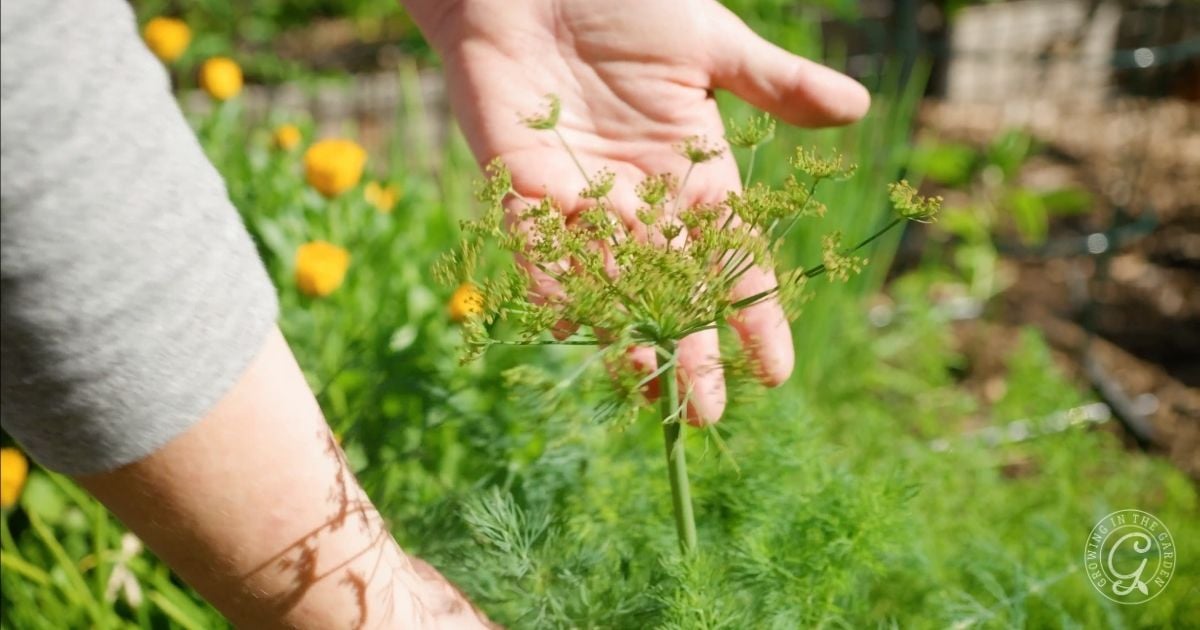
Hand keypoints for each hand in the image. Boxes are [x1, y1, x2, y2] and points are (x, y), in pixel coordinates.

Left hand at [410, 0, 868, 422]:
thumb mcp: (709, 41)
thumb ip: (773, 83)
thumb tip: (856, 108)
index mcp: (696, 173)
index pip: (734, 260)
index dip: (754, 315)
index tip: (775, 371)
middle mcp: (643, 200)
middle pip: (674, 290)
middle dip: (691, 349)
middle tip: (703, 411)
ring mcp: (582, 199)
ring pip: (610, 284)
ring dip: (625, 336)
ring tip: (644, 389)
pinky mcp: (521, 186)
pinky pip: (536, 247)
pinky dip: (550, 284)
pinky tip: (568, 328)